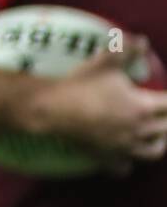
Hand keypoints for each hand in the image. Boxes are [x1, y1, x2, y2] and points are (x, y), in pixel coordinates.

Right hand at [24, 36, 166, 173]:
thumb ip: (126, 50)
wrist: (52, 108)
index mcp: (142, 107)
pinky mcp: (108, 157)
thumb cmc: (80, 84)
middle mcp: (139, 130)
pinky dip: (128, 162)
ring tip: (153, 135)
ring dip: (158, 142)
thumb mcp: (104, 62)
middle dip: (166, 119)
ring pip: (153, 151)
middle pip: (165, 128)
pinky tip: (124, 154)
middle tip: (160, 110)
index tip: (165, 96)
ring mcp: (124, 147)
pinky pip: (125, 167)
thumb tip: (142, 40)